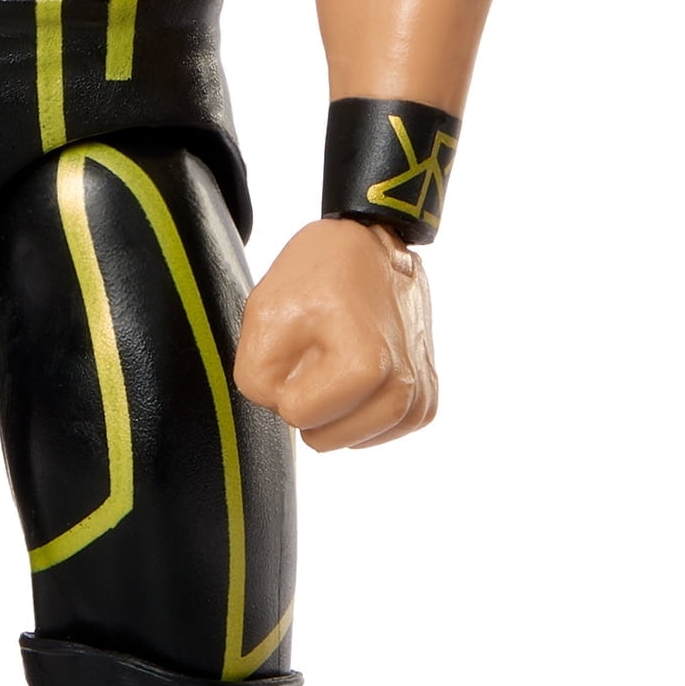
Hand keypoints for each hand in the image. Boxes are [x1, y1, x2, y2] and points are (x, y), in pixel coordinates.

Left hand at [233, 218, 436, 450]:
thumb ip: (257, 380)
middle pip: (323, 438)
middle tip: (319, 346)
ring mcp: (421, 397)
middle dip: (310, 396)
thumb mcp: (264, 313)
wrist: (371, 244)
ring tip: (337, 357)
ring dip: (333, 408)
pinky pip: (374, 433)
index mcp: (366, 367)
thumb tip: (284, 412)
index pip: (294, 415)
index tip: (301, 338)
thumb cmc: (319, 271)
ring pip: (349, 441)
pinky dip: (356, 412)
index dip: (285, 376)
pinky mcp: (427, 401)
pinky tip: (353, 375)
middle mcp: (405, 389)